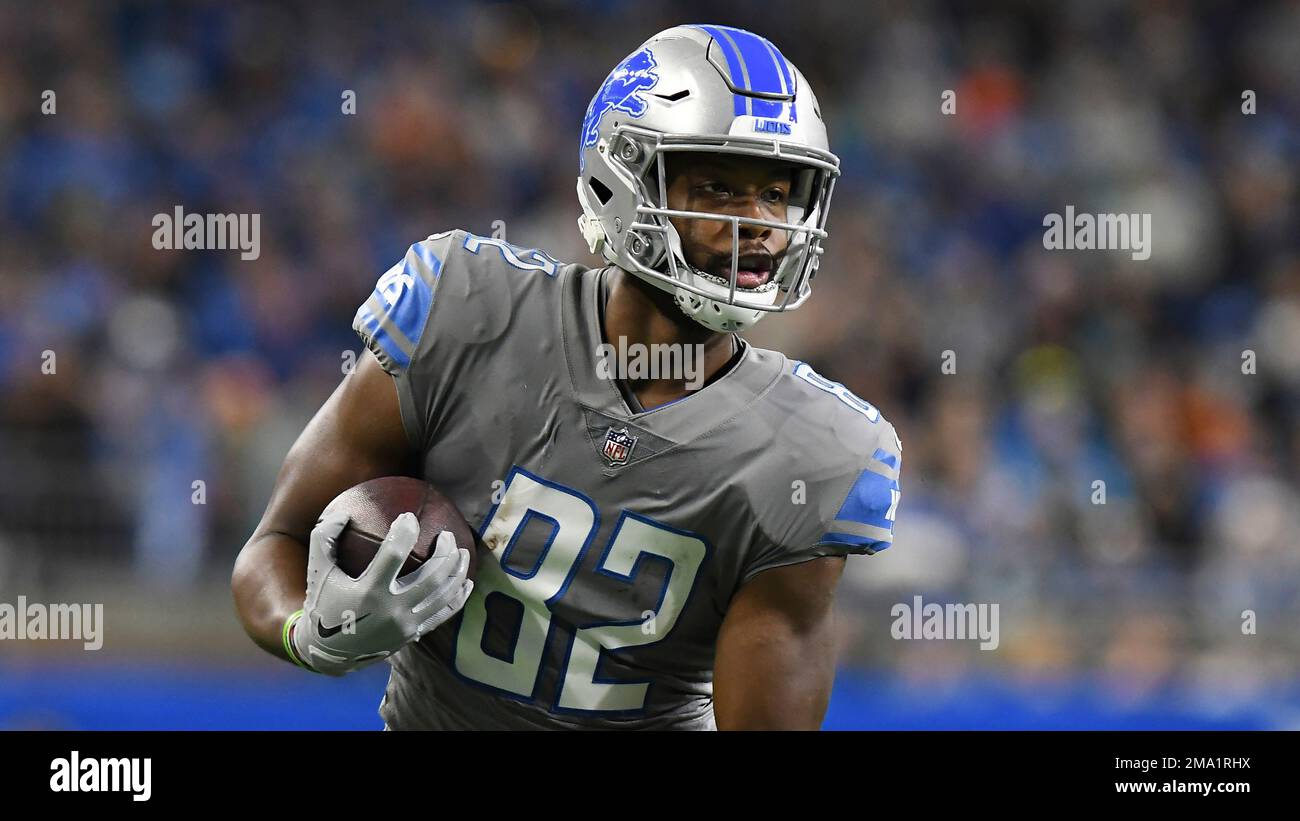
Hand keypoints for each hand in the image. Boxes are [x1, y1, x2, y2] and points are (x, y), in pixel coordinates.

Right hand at [291, 507, 473, 675]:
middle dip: (445, 553)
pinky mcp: (413, 634)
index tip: (409, 517)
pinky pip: (444, 614)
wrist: (329, 652)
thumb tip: (343, 511)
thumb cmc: (323, 604)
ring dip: (458, 572)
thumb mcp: (318, 571)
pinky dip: (458, 597)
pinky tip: (466, 581)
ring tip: (463, 552)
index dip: (404, 532)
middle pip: (430, 577)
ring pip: (443, 595)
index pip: (393, 555)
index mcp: (367, 592)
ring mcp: (405, 625)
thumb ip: (324, 537)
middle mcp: (390, 610)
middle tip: (448, 536)